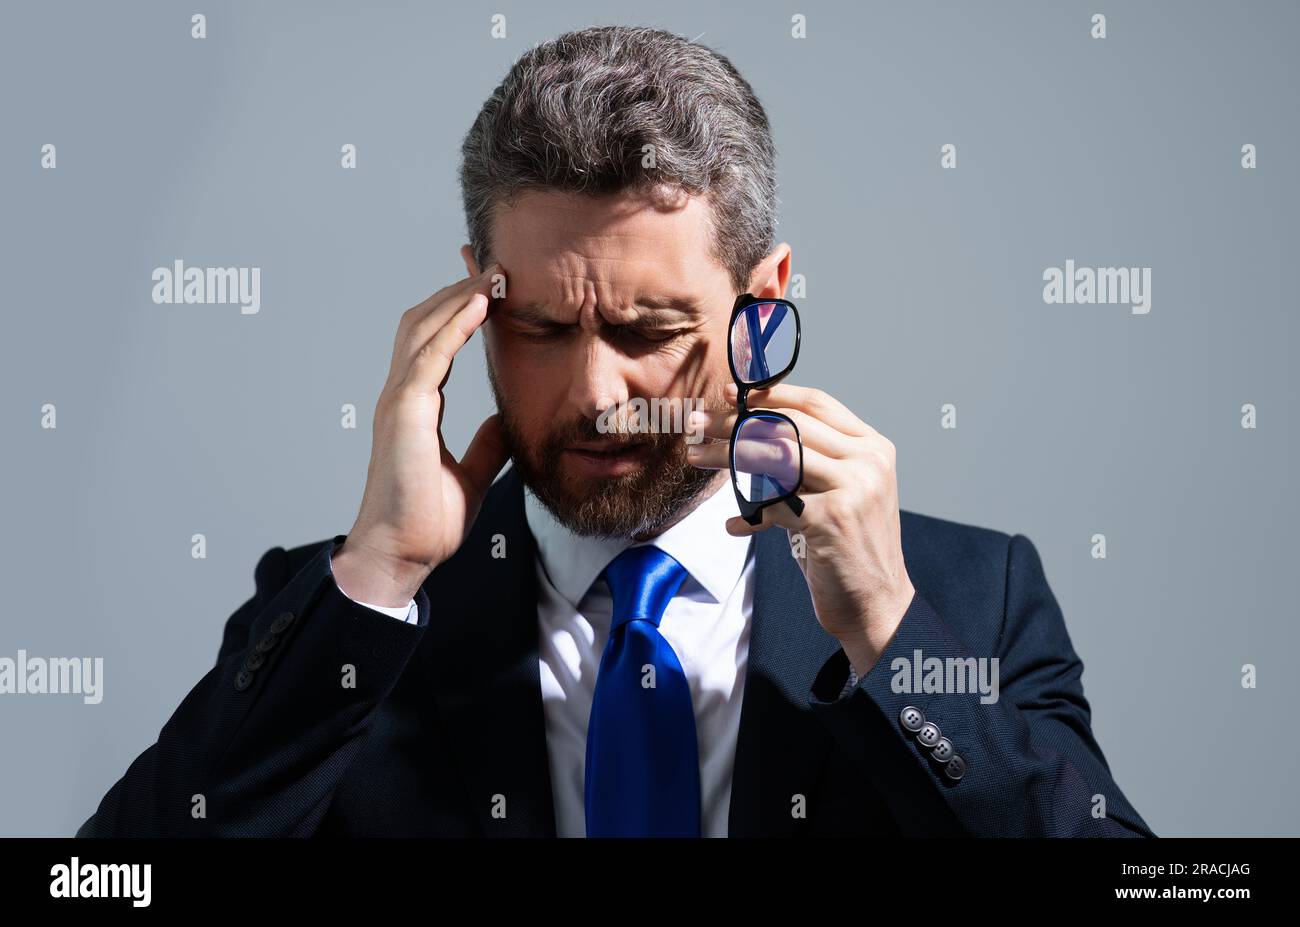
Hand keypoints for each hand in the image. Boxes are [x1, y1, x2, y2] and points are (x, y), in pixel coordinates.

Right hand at [333, 266, 509, 606]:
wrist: (400, 557)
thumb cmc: (426, 522)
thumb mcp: (472, 475)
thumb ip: (485, 446)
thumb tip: (505, 424)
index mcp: (415, 407)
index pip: (434, 341)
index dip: (457, 309)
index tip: (488, 286)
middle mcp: (401, 396)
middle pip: (424, 322)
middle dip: (457, 290)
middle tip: (496, 267)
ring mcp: (398, 401)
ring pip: (424, 328)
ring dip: (459, 296)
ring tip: (494, 275)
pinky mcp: (404, 412)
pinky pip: (431, 356)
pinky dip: (454, 325)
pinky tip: (481, 305)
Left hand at [687, 382, 914, 676]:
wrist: (878, 604)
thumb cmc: (850, 548)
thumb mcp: (840, 493)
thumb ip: (811, 463)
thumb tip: (751, 433)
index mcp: (873, 447)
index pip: (816, 404)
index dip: (770, 394)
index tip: (730, 395)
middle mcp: (868, 461)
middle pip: (790, 425)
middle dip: (736, 421)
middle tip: (700, 424)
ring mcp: (853, 488)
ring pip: (776, 457)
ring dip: (728, 455)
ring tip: (698, 456)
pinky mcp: (832, 519)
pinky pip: (774, 505)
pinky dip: (748, 516)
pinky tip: (734, 526)